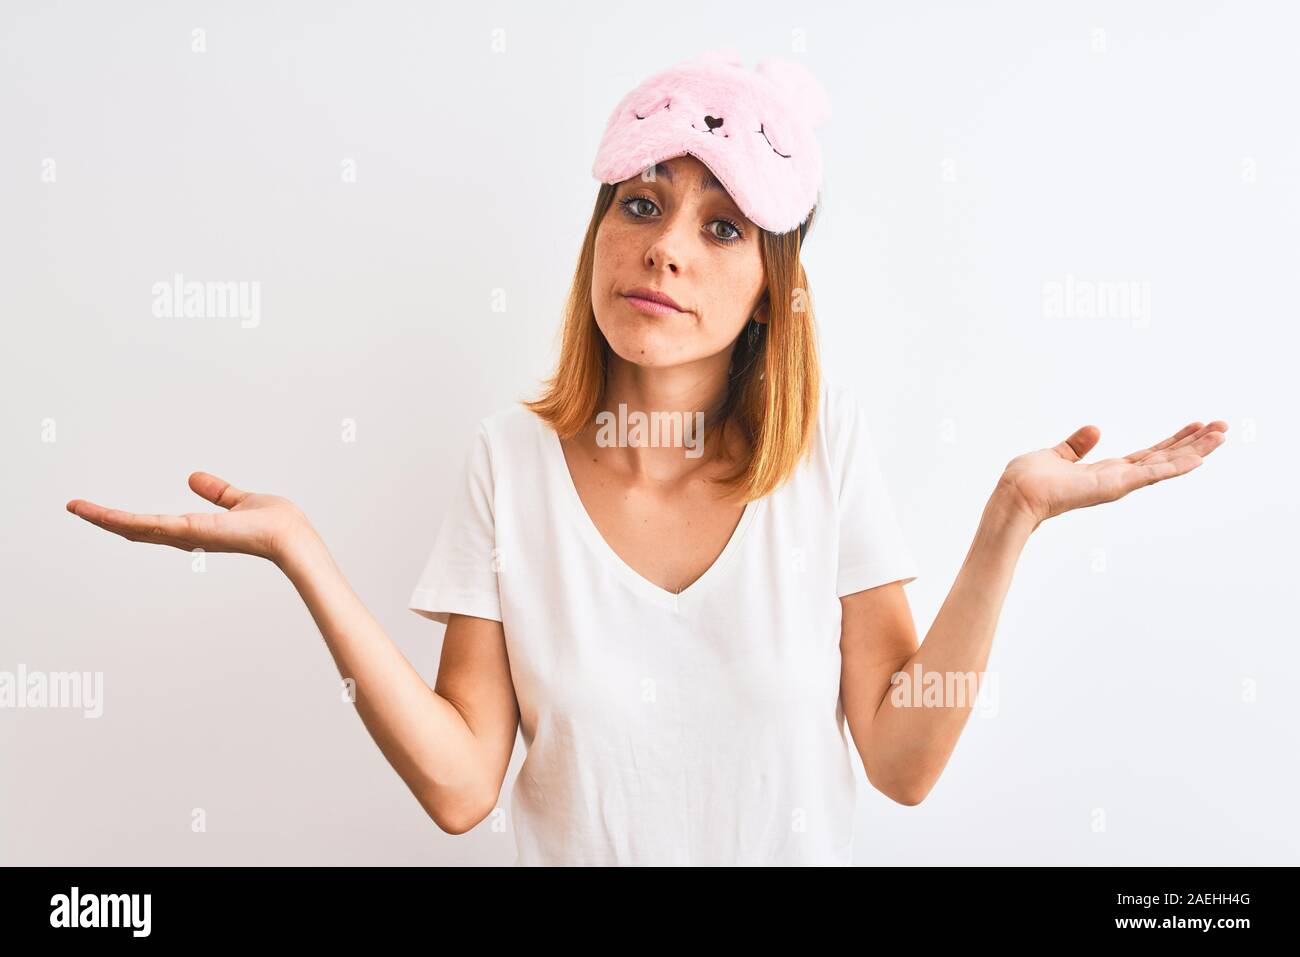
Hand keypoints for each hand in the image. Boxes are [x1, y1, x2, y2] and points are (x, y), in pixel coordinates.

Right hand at [66, 471, 311, 564]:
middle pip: (135, 530)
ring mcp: (185, 536)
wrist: (290, 536)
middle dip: (104, 520)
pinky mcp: (188, 531)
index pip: (153, 525)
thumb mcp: (239, 500)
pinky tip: (99, 514)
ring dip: (103, 518)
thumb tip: (193, 477)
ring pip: (134, 528)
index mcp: (196, 529)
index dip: (126, 519)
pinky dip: (121, 520)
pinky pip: (148, 525)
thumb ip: (217, 491)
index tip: (102, 510)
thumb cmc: (275, 523)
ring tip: (75, 507)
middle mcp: (186, 536)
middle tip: (75, 507)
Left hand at [997, 420, 1227, 528]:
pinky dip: (1175, 466)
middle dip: (1194, 443)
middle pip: (1165, 458)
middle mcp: (1118, 479)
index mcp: (1106, 471)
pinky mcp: (1114, 486)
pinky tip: (1199, 457)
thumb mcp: (1057, 455)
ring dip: (1196, 450)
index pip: (1148, 455)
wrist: (1016, 495)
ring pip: (1166, 465)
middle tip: (1223, 427)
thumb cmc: (1029, 480)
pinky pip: (1151, 474)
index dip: (1173, 441)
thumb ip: (1077, 445)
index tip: (1195, 426)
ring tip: (1223, 435)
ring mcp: (1118, 484)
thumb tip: (1094, 429)